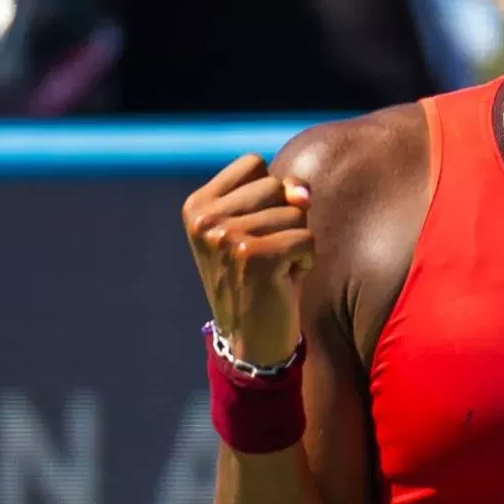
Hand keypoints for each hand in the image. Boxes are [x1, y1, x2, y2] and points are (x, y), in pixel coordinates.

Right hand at [182, 153, 314, 366]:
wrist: (250, 339)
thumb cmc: (258, 276)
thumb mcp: (258, 225)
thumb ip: (279, 194)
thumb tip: (302, 194)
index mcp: (196, 205)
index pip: (254, 164)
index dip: (270, 195)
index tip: (253, 230)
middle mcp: (205, 219)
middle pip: (276, 185)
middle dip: (284, 219)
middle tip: (265, 254)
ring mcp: (226, 237)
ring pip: (295, 212)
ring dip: (295, 242)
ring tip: (273, 268)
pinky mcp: (254, 257)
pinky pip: (306, 238)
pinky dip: (305, 260)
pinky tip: (283, 280)